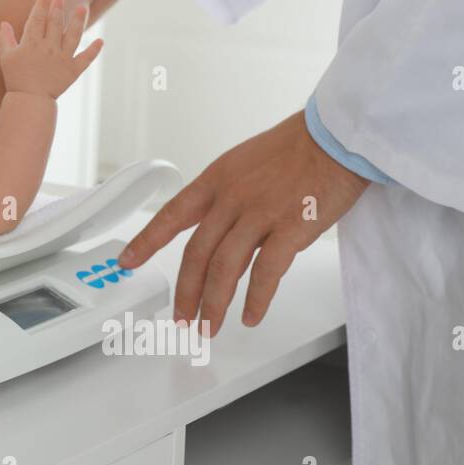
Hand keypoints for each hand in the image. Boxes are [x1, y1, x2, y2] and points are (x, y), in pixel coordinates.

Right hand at [0, 0, 103, 98]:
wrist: (30, 99)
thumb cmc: (15, 78)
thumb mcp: (6, 57)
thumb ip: (5, 38)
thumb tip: (4, 23)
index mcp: (32, 43)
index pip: (37, 19)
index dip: (41, 5)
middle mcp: (49, 47)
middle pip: (56, 23)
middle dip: (58, 9)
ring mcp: (63, 58)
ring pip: (74, 35)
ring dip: (78, 20)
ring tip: (82, 8)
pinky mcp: (73, 70)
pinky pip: (86, 58)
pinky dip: (94, 50)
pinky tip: (100, 41)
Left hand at [118, 112, 369, 334]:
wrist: (336, 137)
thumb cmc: (296, 150)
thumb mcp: (243, 166)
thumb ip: (226, 201)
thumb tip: (216, 237)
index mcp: (215, 181)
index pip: (171, 215)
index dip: (146, 241)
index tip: (127, 261)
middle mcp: (231, 199)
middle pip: (196, 253)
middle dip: (186, 292)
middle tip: (182, 317)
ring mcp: (260, 214)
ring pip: (224, 268)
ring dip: (214, 304)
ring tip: (209, 326)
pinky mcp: (291, 229)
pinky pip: (266, 273)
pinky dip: (257, 299)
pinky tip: (250, 315)